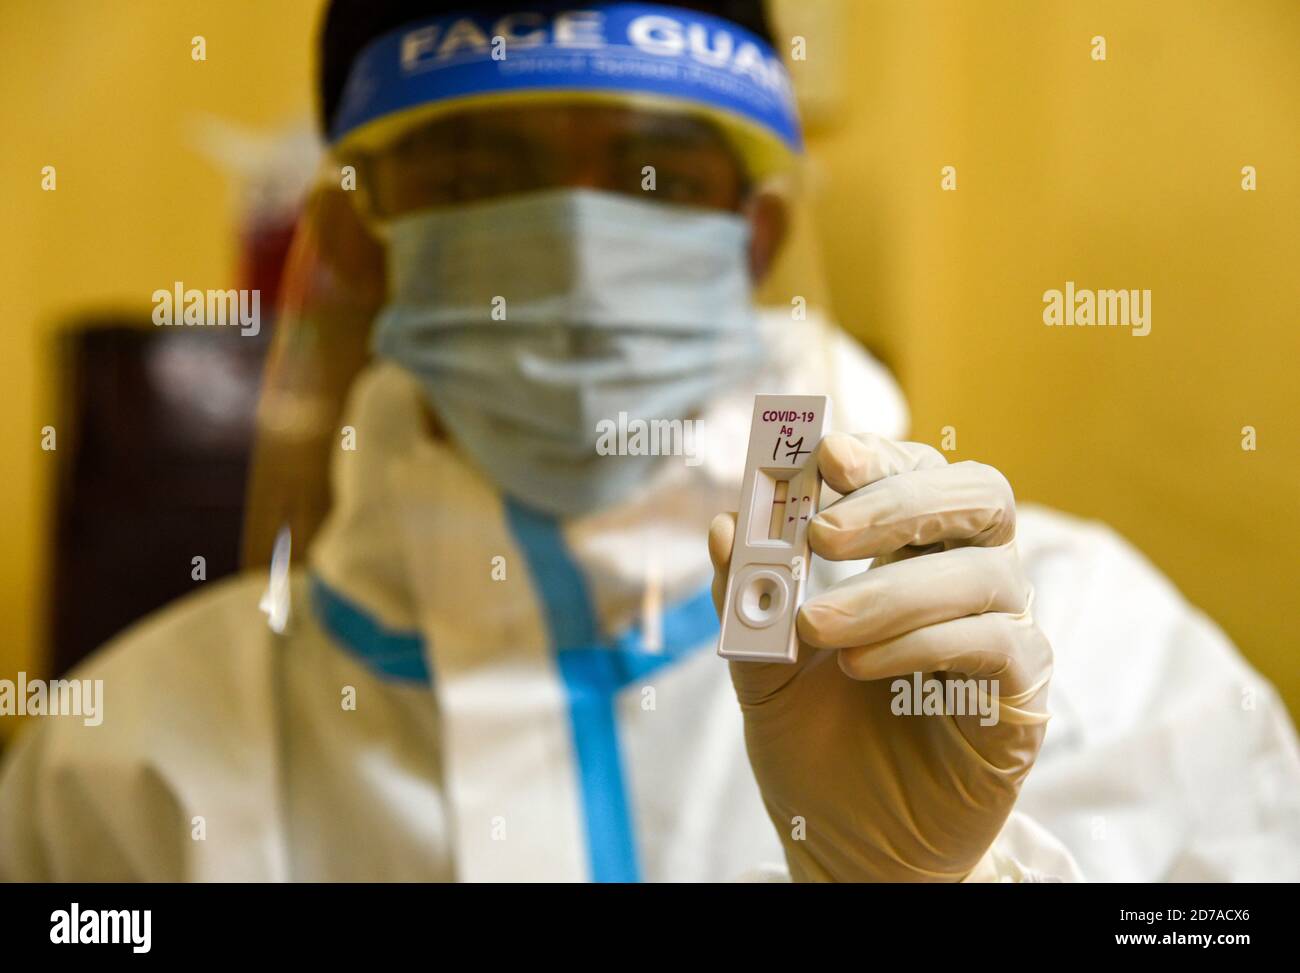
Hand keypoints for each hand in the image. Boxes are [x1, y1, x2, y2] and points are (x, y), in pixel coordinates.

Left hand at [709, 432, 1052, 880]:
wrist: (846, 842)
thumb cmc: (814, 743)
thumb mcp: (761, 668)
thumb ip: (746, 600)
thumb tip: (724, 526)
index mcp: (913, 555)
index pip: (919, 473)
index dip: (880, 454)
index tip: (823, 456)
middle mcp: (970, 579)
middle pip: (979, 496)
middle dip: (899, 501)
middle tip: (823, 533)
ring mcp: (1004, 635)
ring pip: (983, 573)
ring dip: (889, 591)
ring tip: (815, 629)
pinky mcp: (1020, 698)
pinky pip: (998, 644)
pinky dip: (923, 644)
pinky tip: (861, 667)